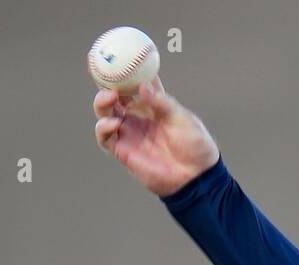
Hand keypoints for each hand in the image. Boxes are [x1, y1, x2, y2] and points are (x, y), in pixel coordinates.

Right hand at [93, 76, 219, 196]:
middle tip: (102, 71)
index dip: (124, 70)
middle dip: (104, 82)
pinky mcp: (124, 151)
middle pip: (114, 96)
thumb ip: (163, 102)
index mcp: (154, 106)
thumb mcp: (183, 119)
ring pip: (105, 113)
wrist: (197, 177)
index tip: (114, 54)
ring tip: (110, 96)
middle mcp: (138, 117)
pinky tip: (114, 123)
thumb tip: (143, 86)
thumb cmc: (196, 147)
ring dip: (102, 102)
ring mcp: (130, 133)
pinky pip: (105, 137)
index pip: (134, 84)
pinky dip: (104, 127)